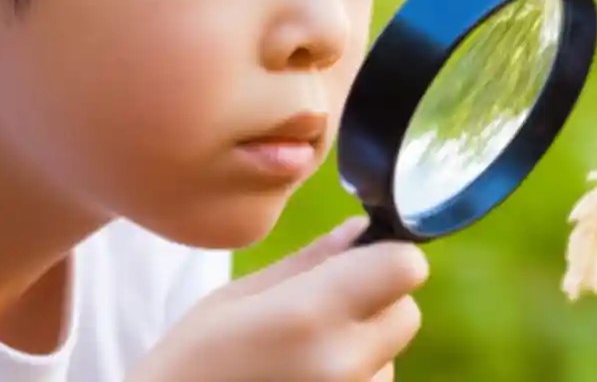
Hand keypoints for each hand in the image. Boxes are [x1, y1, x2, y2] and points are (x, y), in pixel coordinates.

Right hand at [129, 218, 428, 381]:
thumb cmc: (190, 365)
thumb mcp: (236, 299)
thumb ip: (309, 262)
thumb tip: (362, 229)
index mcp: (310, 316)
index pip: (404, 266)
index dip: (387, 254)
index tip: (361, 256)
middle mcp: (342, 364)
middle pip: (406, 312)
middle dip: (377, 301)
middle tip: (323, 308)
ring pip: (390, 356)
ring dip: (363, 348)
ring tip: (297, 358)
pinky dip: (352, 379)